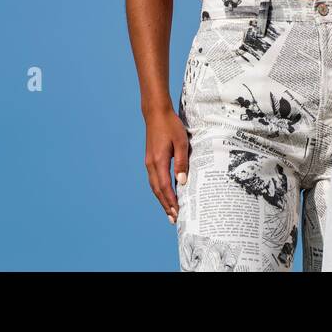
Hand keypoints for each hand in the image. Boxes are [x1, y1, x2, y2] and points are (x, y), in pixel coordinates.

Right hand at [144, 107, 189, 223]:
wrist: (156, 113)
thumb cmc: (171, 125)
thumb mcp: (181, 142)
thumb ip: (181, 162)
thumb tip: (182, 181)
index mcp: (158, 161)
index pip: (164, 187)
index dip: (171, 201)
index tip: (177, 213)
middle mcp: (151, 164)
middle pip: (157, 190)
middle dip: (165, 205)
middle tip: (173, 218)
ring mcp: (149, 162)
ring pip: (154, 186)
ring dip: (162, 199)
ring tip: (169, 210)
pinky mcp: (150, 159)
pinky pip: (154, 179)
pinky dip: (159, 190)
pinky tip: (165, 193)